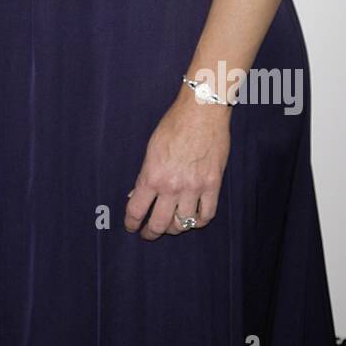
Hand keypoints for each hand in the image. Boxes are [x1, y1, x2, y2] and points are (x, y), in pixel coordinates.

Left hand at [124, 94, 230, 239]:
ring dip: (175, 229)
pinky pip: (207, 215)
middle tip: (148, 234)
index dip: (132, 223)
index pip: (136, 211)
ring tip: (171, 227)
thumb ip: (145, 175)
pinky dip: (199, 222)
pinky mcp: (213, 185)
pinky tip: (193, 220)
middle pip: (159, 224)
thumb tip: (137, 195)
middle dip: (151, 233)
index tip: (131, 227)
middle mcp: (172, 186)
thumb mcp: (151, 149)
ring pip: (183, 224)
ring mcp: (194, 188)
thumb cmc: (173, 125)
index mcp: (152, 176)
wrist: (202, 112)